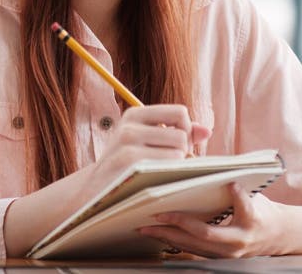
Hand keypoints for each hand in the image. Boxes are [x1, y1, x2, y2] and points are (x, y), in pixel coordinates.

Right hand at [92, 104, 210, 188]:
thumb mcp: (146, 140)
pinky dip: (171, 175)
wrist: (94, 190)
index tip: (178, 145)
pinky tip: (159, 181)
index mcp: (136, 114)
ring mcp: (127, 144)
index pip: (180, 112)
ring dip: (177, 167)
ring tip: (164, 173)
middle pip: (182, 135)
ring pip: (178, 152)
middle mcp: (130, 125)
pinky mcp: (129, 164)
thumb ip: (177, 132)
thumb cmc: (127, 164)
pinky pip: (168, 166)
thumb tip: (207, 131)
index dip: (186, 130)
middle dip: (183, 152)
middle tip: (171, 165)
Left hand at [138, 183, 301, 256]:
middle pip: (203, 235)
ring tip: (146, 228)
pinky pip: (193, 250)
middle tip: (155, 216)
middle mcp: (237, 242)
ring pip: (193, 247)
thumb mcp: (254, 194)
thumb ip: (235, 184)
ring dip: (168, 238)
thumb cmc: (262, 210)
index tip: (224, 185)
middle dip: (177, 226)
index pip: (241, 208)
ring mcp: (226, 254)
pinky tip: (159, 234)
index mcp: (251, 220)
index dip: (232, 197)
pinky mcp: (217, 256)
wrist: (276, 237)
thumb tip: (214, 170)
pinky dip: (174, 242)